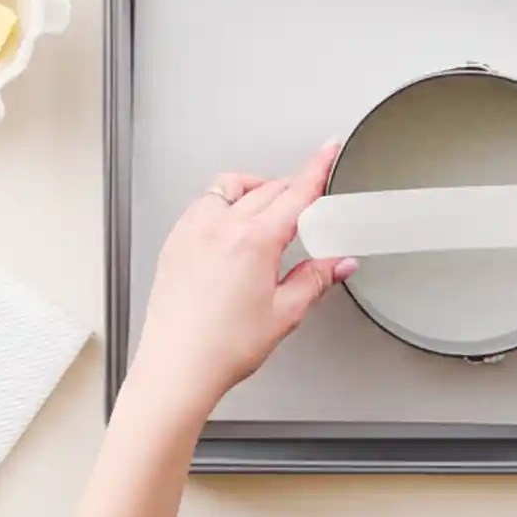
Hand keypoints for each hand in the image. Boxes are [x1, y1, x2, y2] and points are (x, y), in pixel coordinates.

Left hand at [131, 142, 357, 418]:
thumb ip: (316, 279)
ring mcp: (193, 231)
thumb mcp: (284, 313)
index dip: (317, 168)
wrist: (176, 367)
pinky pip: (204, 204)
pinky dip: (224, 205)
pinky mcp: (175, 241)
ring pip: (232, 188)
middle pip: (268, 189)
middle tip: (308, 205)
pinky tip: (232, 228)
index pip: (296, 192)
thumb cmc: (222, 347)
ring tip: (268, 213)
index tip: (328, 150)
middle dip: (292, 190)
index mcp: (254, 240)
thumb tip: (340, 262)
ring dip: (255, 191)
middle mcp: (221, 227)